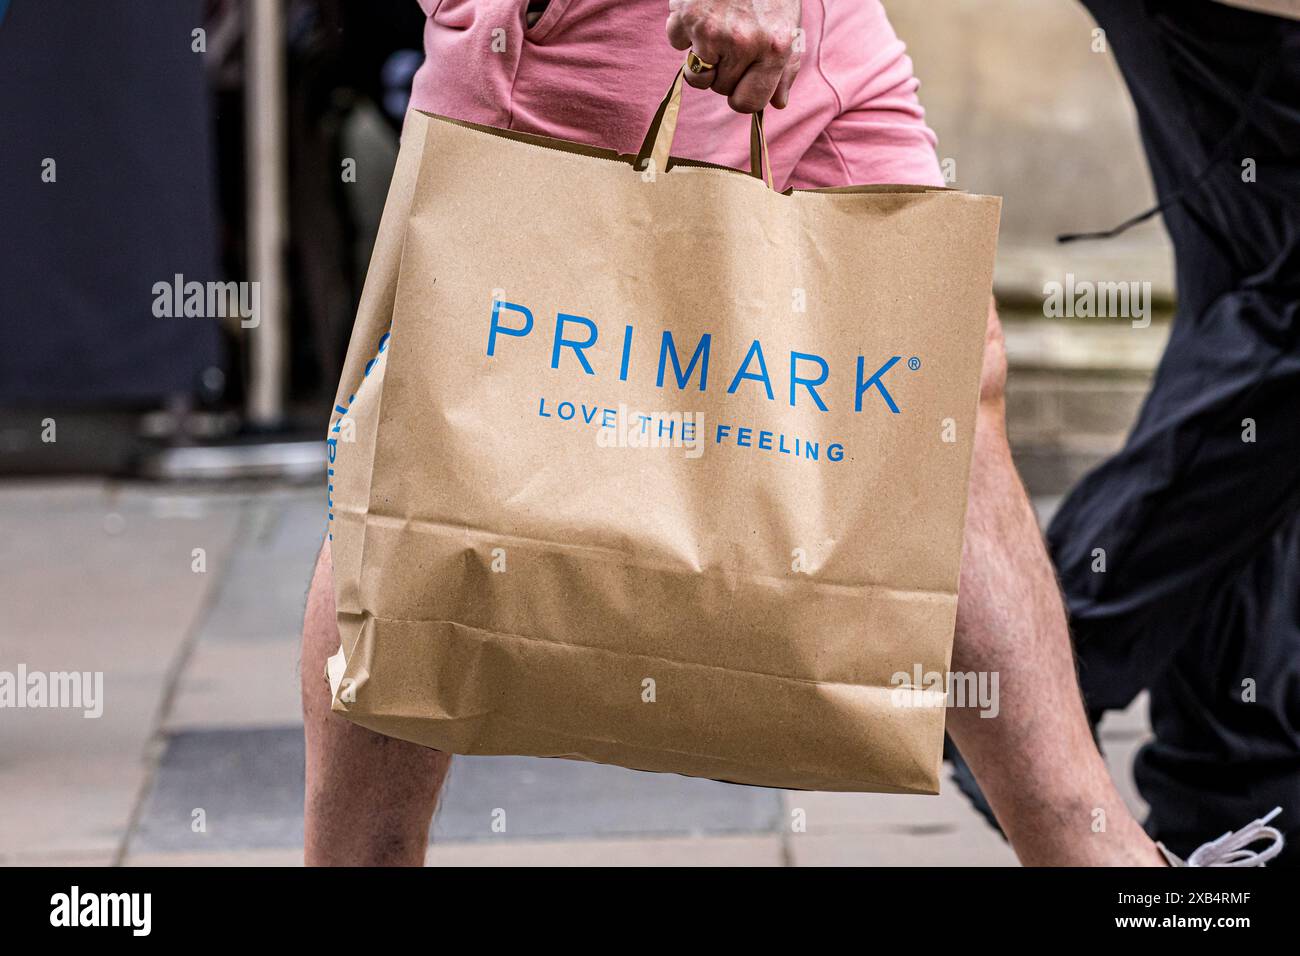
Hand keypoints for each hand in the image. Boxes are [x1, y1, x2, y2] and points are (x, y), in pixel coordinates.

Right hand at [666, 0, 802, 112]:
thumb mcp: (788, 24)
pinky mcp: (686, 18)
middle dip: (723, 72)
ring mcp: (712, 32)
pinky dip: (684, 31)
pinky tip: (701, 10)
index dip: (742, 96)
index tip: (740, 85)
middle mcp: (744, 44)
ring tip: (715, 30)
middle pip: (720, 89)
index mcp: (775, 49)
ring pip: (696, 76)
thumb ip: (786, 67)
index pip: (749, 103)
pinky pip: (677, 45)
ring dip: (701, 59)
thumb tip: (778, 103)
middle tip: (731, 42)